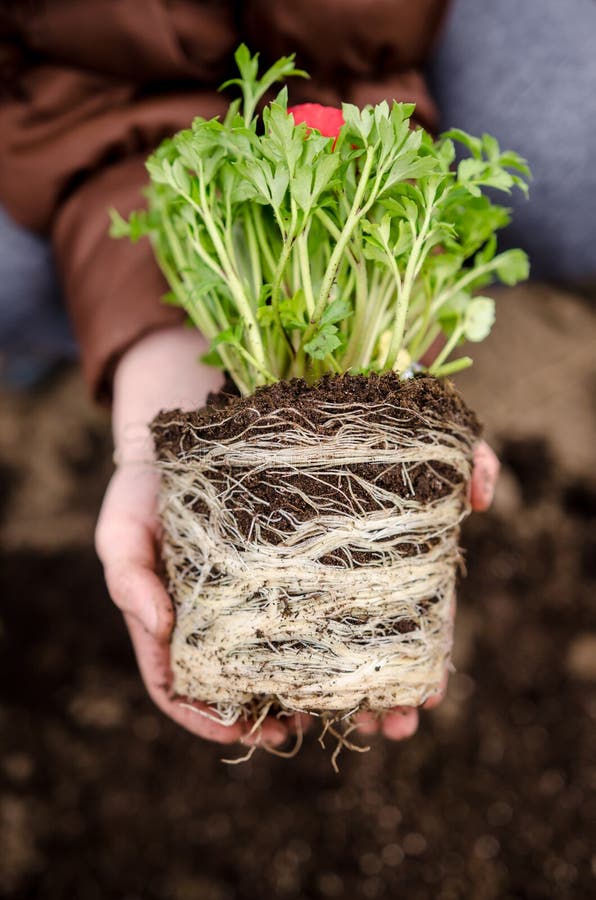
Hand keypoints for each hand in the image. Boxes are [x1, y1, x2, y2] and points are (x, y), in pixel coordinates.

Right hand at [96, 326, 498, 746]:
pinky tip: (391, 647)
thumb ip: (128, 580)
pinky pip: (338, 607)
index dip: (211, 720)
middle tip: (321, 726)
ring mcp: (271, 595)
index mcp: (181, 627)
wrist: (189, 440)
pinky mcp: (309, 566)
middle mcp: (230, 621)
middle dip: (292, 714)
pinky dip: (365, 635)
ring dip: (342, 688)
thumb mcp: (120, 531)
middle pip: (258, 684)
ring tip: (374, 704)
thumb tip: (160, 630)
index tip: (242, 732)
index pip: (189, 691)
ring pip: (308, 655)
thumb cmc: (145, 492)